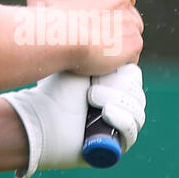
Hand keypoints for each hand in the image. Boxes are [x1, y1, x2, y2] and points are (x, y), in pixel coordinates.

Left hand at [0, 63, 145, 177]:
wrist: (41, 117)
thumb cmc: (57, 91)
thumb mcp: (80, 66)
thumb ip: (96, 51)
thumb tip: (114, 33)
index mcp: (114, 85)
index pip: (134, 77)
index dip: (122, 73)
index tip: (99, 71)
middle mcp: (121, 106)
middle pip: (137, 94)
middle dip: (117, 88)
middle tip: (92, 88)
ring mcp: (119, 126)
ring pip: (137, 112)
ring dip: (117, 102)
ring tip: (92, 98)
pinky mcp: (116, 145)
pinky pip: (131, 133)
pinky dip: (123, 121)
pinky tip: (107, 113)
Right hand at [25, 0, 143, 74]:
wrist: (60, 39)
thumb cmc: (49, 16)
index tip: (110, 9)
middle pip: (130, 11)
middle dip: (119, 23)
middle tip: (100, 35)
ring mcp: (129, 21)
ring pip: (133, 32)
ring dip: (122, 41)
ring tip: (103, 52)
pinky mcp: (134, 43)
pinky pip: (134, 53)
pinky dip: (124, 59)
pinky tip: (108, 63)